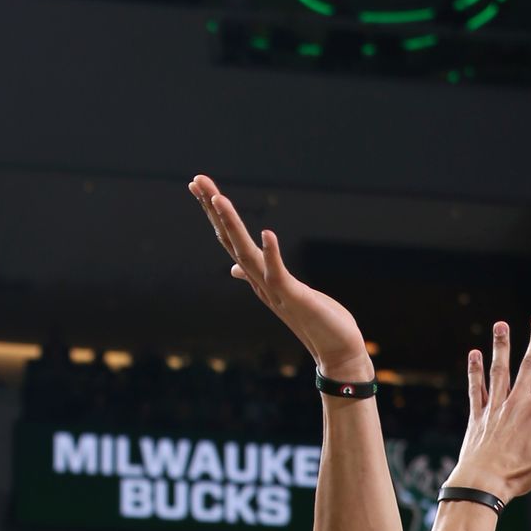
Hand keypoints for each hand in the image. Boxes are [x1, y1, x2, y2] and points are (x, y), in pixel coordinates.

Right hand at [188, 175, 371, 380]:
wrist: (334, 350)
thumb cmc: (313, 318)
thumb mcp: (283, 292)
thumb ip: (258, 276)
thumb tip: (234, 268)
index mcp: (257, 275)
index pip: (229, 238)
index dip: (214, 213)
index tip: (199, 186)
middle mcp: (259, 281)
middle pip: (230, 240)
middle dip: (213, 209)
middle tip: (196, 180)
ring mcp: (274, 290)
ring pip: (245, 253)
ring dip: (232, 225)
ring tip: (219, 198)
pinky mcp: (293, 297)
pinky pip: (278, 273)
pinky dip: (272, 253)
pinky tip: (267, 233)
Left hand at [448, 317, 530, 501]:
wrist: (482, 483)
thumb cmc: (521, 472)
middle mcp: (516, 402)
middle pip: (529, 365)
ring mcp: (495, 407)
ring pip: (499, 370)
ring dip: (501, 347)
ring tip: (501, 325)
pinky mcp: (478, 416)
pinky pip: (477, 388)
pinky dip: (475, 371)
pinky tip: (474, 354)